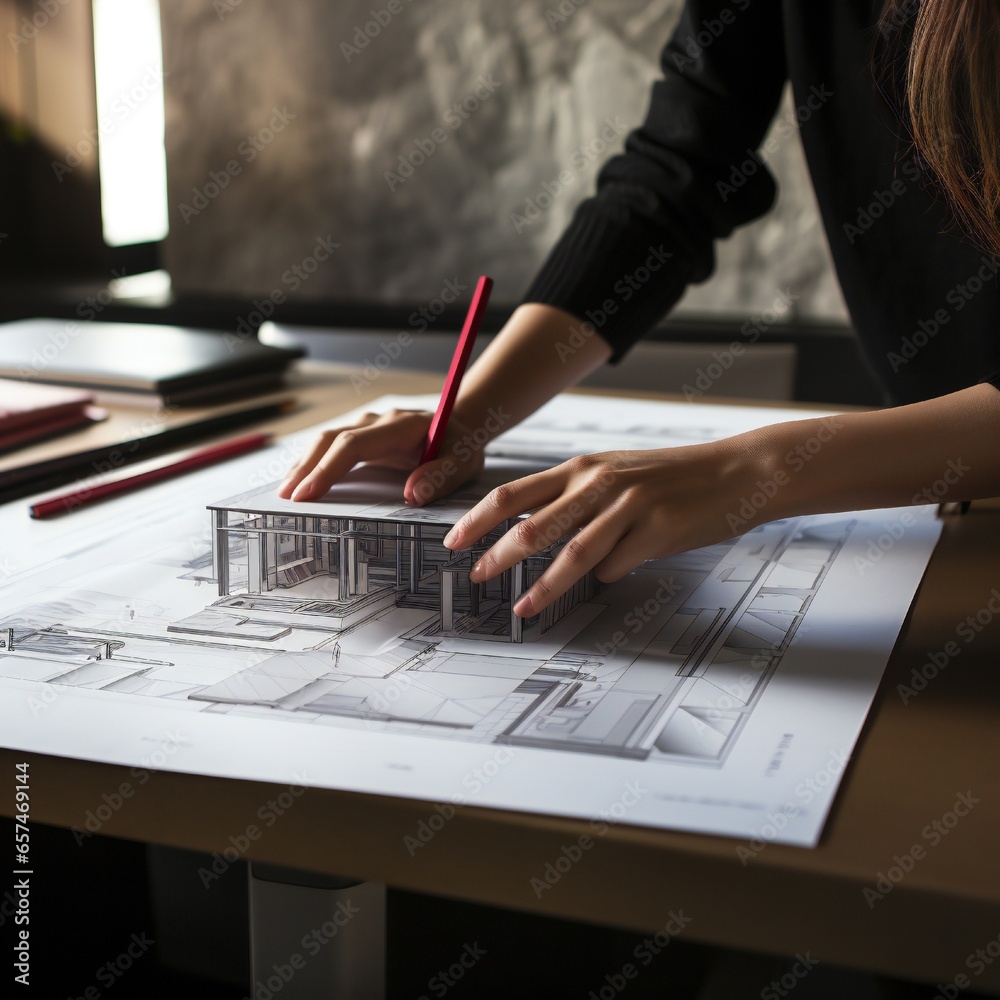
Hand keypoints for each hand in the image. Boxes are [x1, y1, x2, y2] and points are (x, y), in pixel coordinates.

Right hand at [278, 407, 485, 503]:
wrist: (461, 423)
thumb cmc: (462, 444)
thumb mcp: (465, 461)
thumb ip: (443, 475)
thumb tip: (412, 495)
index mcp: (400, 426)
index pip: (354, 443)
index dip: (329, 467)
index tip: (309, 492)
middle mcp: (378, 423)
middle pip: (331, 439)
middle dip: (306, 468)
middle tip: (287, 498)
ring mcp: (367, 428)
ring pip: (326, 441)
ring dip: (304, 465)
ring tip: (286, 493)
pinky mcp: (362, 438)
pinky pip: (331, 447)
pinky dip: (312, 463)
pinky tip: (300, 481)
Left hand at [442, 439, 764, 616]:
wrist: (735, 471)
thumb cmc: (671, 475)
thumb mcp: (615, 471)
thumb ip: (574, 498)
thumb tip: (533, 537)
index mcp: (582, 467)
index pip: (514, 494)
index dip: (478, 519)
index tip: (454, 542)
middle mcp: (599, 482)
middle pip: (533, 525)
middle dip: (498, 556)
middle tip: (476, 578)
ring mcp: (629, 506)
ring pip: (571, 554)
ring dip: (543, 587)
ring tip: (522, 608)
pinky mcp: (656, 531)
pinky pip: (617, 566)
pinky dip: (609, 576)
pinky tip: (617, 573)